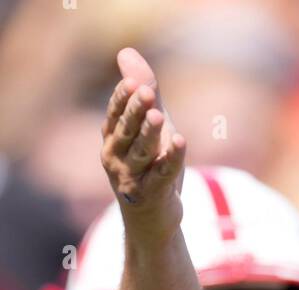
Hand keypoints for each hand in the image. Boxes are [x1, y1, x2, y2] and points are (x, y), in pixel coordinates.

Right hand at [100, 48, 185, 238]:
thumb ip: (143, 94)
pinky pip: (163, 174)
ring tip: (159, 115)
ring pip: (143, 153)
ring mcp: (132, 179)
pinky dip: (172, 159)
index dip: (123, 99)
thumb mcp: (148, 128)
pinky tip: (181, 142)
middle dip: (136, 111)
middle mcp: (116, 158)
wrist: (152, 222)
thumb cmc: (149, 168)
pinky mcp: (153, 196)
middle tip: (147, 92)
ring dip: (150, 134)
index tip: (133, 82)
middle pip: (127, 131)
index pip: (115, 114)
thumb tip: (126, 52)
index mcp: (112, 140)